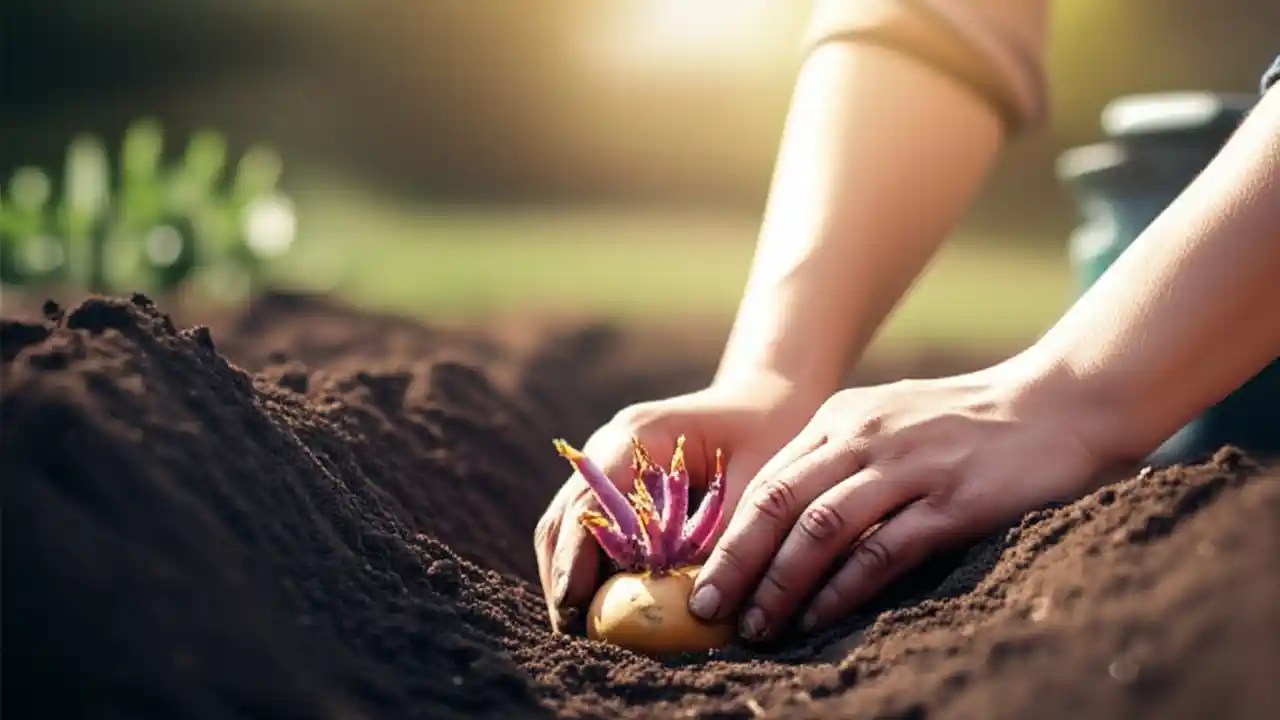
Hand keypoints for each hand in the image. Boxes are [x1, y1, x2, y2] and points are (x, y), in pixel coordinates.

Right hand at [534, 372, 823, 631]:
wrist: (771, 396)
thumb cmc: (771, 428)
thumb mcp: (760, 481)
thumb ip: (727, 536)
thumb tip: (697, 604)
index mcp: (638, 434)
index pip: (589, 501)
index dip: (576, 556)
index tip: (573, 606)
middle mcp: (610, 448)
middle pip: (564, 517)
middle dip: (563, 576)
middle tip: (572, 634)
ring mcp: (608, 466)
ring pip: (566, 525)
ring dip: (570, 575)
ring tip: (582, 631)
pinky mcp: (618, 486)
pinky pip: (590, 530)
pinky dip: (591, 567)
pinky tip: (606, 608)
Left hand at [688, 362, 1125, 639]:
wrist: (1058, 402)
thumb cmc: (968, 422)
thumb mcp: (890, 420)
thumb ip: (839, 456)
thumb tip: (784, 519)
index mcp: (842, 416)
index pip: (767, 481)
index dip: (729, 534)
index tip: (702, 577)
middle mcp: (864, 436)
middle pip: (777, 504)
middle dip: (736, 562)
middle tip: (707, 608)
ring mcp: (907, 466)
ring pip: (820, 530)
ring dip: (781, 584)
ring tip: (758, 626)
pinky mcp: (951, 501)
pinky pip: (881, 550)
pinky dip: (842, 588)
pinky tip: (819, 617)